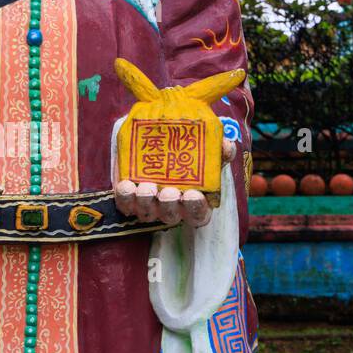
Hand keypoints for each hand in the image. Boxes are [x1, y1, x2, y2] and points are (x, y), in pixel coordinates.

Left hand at [113, 137, 235, 227]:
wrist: (158, 136)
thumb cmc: (189, 149)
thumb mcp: (207, 147)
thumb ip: (219, 149)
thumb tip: (227, 147)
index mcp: (195, 201)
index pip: (198, 215)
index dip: (196, 208)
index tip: (193, 195)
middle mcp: (172, 207)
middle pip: (171, 216)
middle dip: (169, 206)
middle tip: (169, 192)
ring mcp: (150, 205)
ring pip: (147, 213)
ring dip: (145, 202)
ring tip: (145, 187)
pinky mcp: (129, 199)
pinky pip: (126, 206)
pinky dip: (125, 198)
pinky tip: (126, 185)